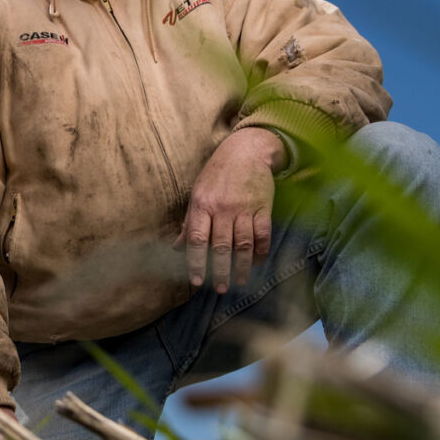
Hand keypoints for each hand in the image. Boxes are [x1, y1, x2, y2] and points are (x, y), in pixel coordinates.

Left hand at [178, 128, 284, 294]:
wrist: (246, 150)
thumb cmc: (216, 174)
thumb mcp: (197, 194)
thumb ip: (189, 224)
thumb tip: (176, 248)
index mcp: (202, 205)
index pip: (198, 239)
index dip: (197, 262)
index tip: (196, 281)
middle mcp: (222, 208)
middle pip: (221, 246)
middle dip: (220, 271)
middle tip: (220, 289)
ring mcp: (244, 208)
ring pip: (244, 244)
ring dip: (242, 266)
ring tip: (239, 282)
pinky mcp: (263, 206)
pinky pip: (263, 234)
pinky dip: (261, 251)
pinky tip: (257, 263)